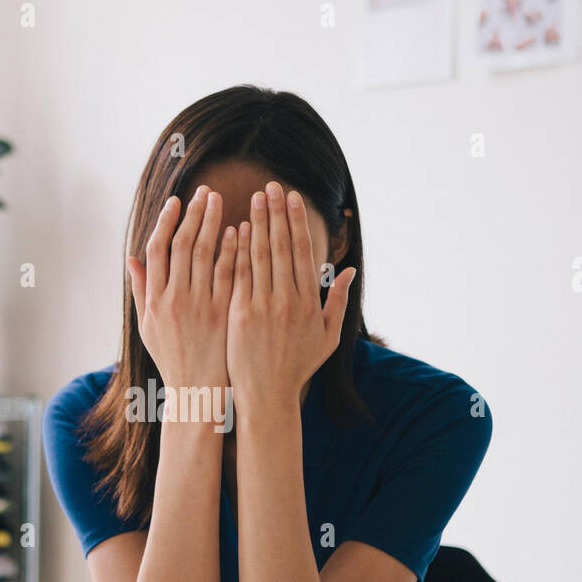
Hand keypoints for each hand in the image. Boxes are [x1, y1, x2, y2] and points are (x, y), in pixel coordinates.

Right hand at [127, 185, 237, 393]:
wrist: (197, 390)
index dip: (166, 222)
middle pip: (182, 245)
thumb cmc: (172, 358)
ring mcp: (200, 306)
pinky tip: (237, 231)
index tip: (176, 201)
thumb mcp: (147, 327)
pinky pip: (228, 275)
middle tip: (203, 192)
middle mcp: (175, 300)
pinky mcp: (222, 313)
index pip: (158, 250)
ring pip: (205, 254)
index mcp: (154, 300)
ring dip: (212, 223)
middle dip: (193, 214)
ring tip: (218, 201)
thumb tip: (130, 259)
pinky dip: (232, 250)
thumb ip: (140, 291)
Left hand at [226, 181, 354, 411]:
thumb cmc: (297, 366)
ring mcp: (262, 307)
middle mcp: (286, 301)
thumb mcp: (327, 337)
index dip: (296, 221)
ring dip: (255, 224)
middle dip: (274, 213)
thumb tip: (348, 271)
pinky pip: (238, 276)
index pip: (301, 251)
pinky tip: (233, 230)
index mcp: (308, 302)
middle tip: (269, 186)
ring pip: (258, 257)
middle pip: (280, 247)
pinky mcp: (239, 315)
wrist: (267, 395)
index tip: (291, 197)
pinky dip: (236, 252)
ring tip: (252, 199)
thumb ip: (336, 302)